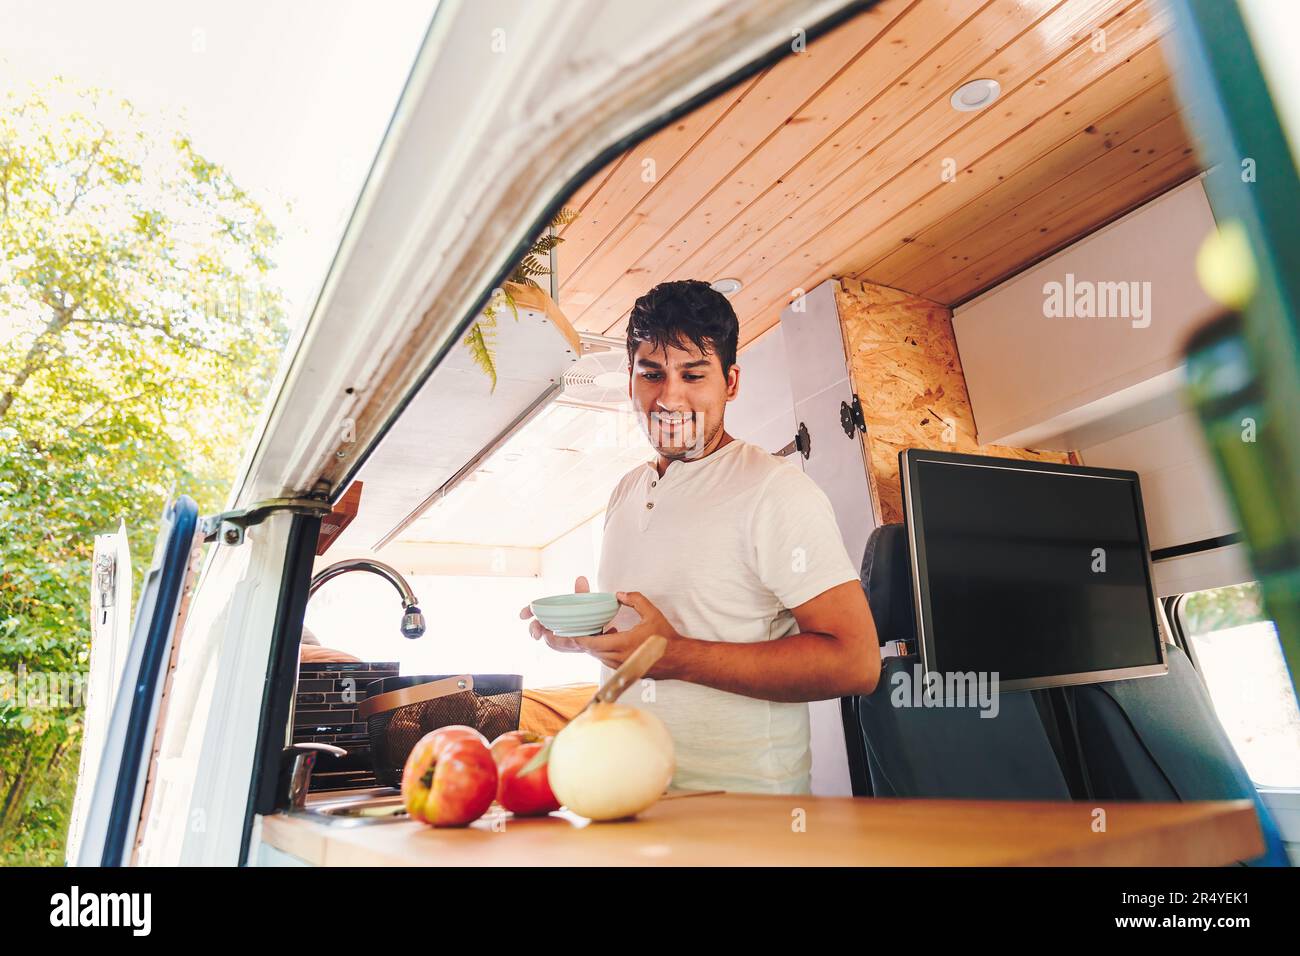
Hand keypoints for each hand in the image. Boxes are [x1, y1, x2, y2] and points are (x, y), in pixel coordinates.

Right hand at [520, 575, 599, 653]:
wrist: (600, 624)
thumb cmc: (588, 610)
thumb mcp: (584, 601)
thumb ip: (582, 592)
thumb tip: (581, 579)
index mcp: (552, 610)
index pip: (535, 609)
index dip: (528, 611)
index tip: (522, 616)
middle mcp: (551, 622)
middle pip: (537, 625)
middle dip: (533, 629)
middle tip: (536, 634)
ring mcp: (556, 633)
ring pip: (546, 636)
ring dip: (545, 638)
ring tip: (548, 639)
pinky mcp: (564, 643)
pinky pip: (557, 645)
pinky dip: (557, 644)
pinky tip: (562, 643)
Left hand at [565, 590, 683, 672]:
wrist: (679, 659)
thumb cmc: (665, 638)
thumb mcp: (652, 613)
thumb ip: (635, 600)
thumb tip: (619, 594)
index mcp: (622, 645)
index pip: (591, 644)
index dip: (578, 637)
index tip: (569, 630)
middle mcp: (619, 658)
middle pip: (591, 650)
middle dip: (583, 639)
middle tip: (577, 629)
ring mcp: (621, 666)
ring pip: (598, 656)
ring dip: (594, 644)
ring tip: (597, 629)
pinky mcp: (625, 669)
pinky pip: (607, 659)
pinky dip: (604, 649)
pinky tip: (612, 636)